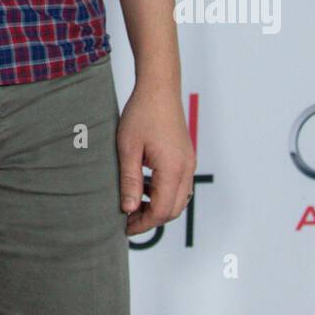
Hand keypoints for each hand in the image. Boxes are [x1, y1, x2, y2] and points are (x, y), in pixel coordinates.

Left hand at [116, 82, 195, 236]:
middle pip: (174, 209)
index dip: (143, 223)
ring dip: (158, 205)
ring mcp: (189, 162)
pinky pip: (179, 184)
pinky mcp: (186, 156)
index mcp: (173, 168)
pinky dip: (164, 191)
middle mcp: (186, 168)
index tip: (125, 227)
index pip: (162, 211)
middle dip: (151, 218)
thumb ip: (129, 181)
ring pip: (178, 198)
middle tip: (128, 218)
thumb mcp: (128, 148)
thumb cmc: (141, 113)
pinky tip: (144, 184)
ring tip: (133, 201)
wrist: (159, 87)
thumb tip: (129, 209)